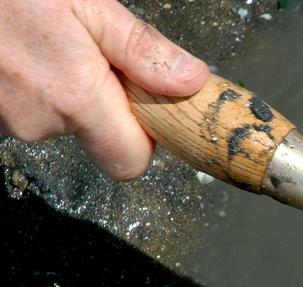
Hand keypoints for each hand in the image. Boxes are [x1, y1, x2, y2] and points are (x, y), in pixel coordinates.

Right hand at [0, 0, 208, 179]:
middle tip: (87, 53)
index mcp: (74, 98)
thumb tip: (191, 81)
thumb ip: (141, 49)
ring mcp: (4, 120)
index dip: (143, 139)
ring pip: (53, 120)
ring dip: (58, 89)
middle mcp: (37, 120)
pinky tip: (19, 50)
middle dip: (99, 103)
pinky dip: (27, 85)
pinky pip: (21, 109)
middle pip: (92, 136)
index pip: (130, 161)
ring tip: (43, 43)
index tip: (142, 105)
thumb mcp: (87, 5)